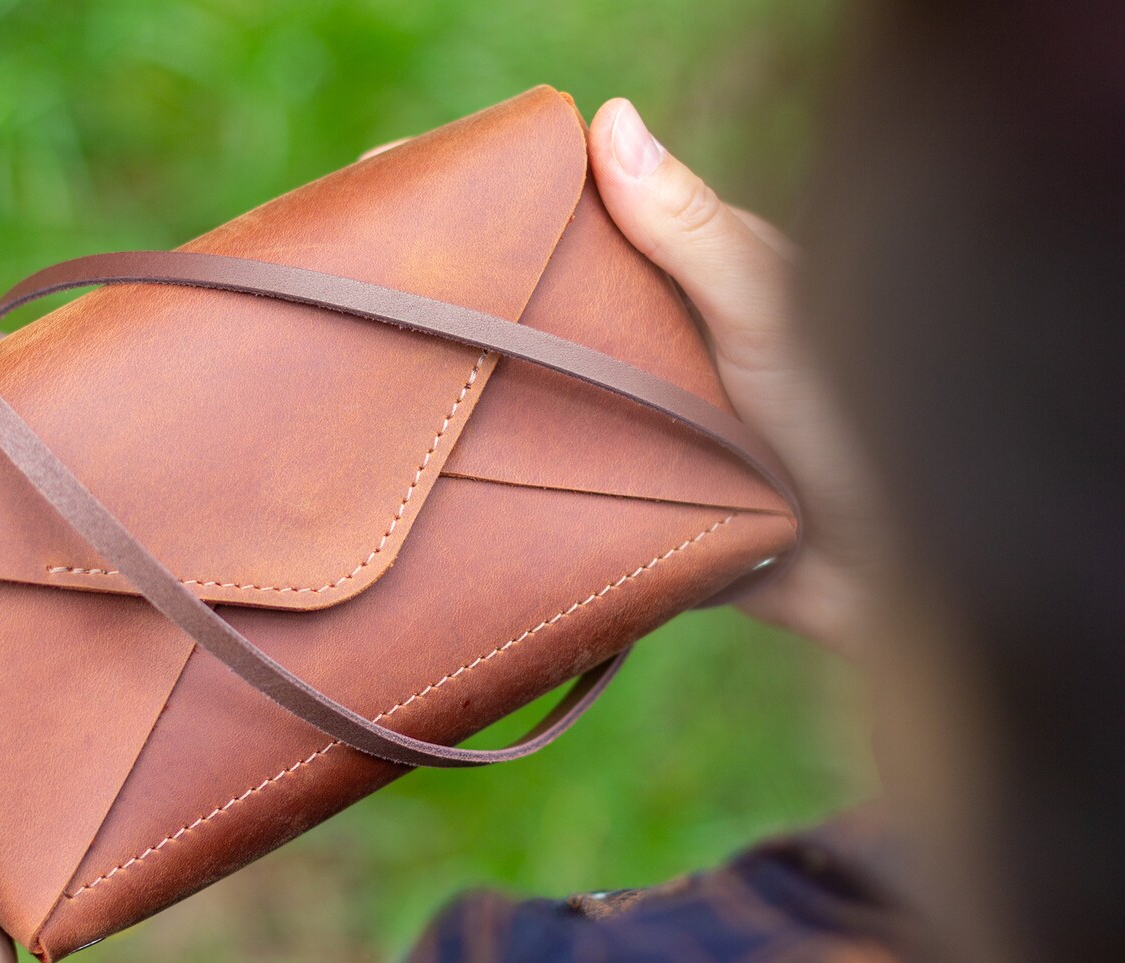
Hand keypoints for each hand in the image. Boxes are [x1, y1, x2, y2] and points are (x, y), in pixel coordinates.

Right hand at [361, 106, 870, 651]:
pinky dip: (486, 469)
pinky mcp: (612, 493)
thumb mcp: (765, 308)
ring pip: (519, 389)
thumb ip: (693, 230)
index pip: (560, 212)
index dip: (483, 193)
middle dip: (445, 292)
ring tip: (356, 378)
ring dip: (455, 388)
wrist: (885, 568)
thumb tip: (607, 122)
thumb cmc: (849, 417)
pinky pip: (538, 475)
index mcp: (670, 274)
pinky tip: (417, 474)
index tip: (395, 179)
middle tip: (349, 284)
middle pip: (523, 301)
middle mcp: (636, 339)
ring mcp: (619, 416)